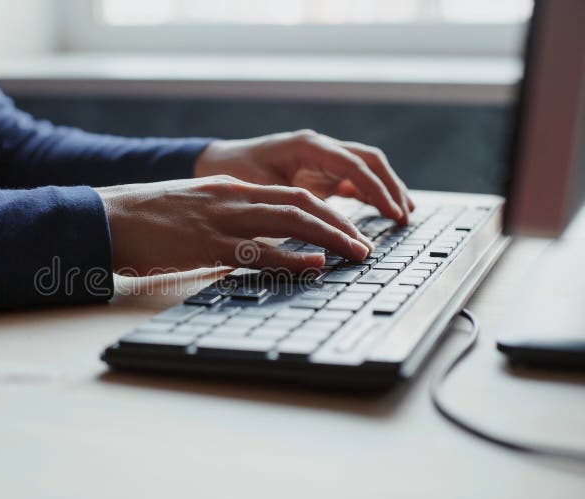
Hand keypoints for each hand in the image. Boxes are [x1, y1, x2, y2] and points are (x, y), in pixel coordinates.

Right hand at [96, 176, 372, 275]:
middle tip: (366, 245)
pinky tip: (315, 266)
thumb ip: (229, 221)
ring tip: (357, 253)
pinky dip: (292, 259)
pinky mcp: (208, 245)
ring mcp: (222, 220)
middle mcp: (233, 198)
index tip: (350, 230)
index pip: (292, 195)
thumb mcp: (196, 210)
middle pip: (302, 203)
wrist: (109, 218)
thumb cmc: (149, 219)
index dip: (327, 212)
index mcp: (231, 189)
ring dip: (330, 237)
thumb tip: (261, 244)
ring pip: (290, 221)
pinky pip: (260, 251)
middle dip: (341, 223)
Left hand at [194, 130, 414, 224]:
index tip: (392, 213)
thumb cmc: (237, 174)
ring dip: (387, 188)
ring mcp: (323, 157)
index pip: (353, 164)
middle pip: (369, 160)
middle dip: (390, 187)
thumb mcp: (260, 190)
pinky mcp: (322, 170)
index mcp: (307, 146)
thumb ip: (291, 204)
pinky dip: (372, 193)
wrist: (220, 162)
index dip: (376, 189)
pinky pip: (355, 178)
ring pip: (367, 167)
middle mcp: (320, 146)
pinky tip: (386, 211)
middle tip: (405, 216)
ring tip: (405, 214)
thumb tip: (318, 226)